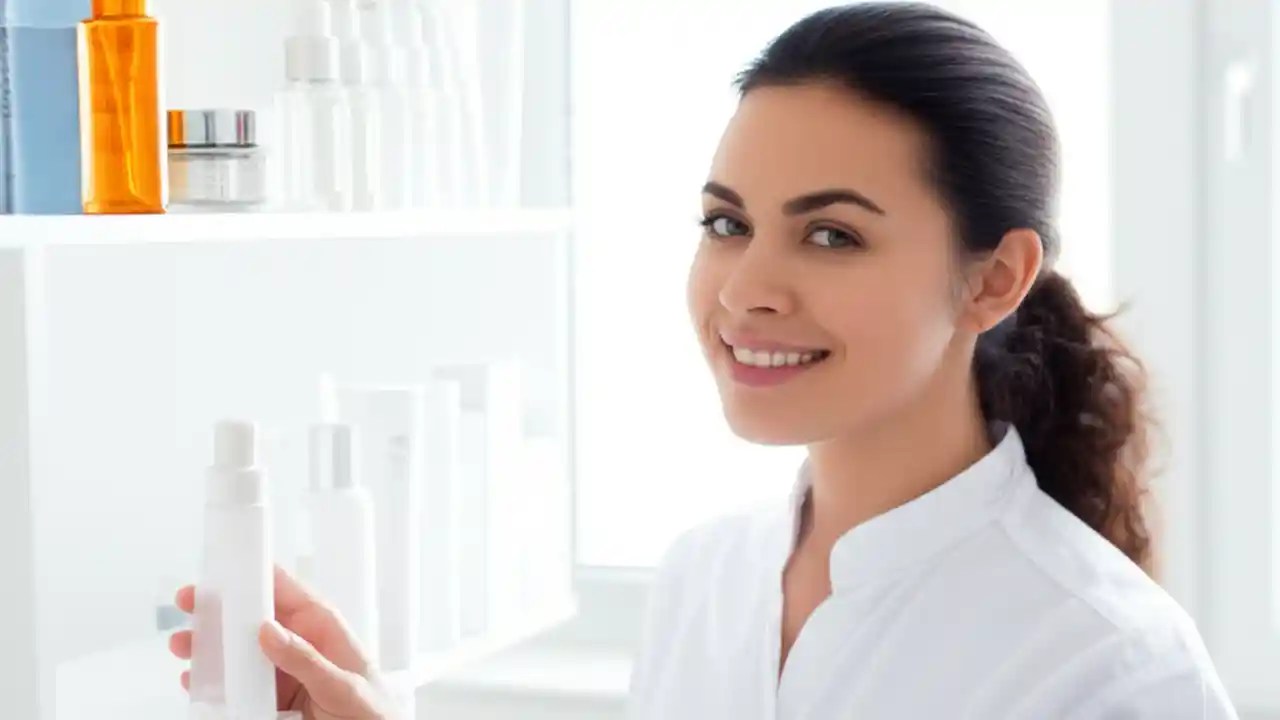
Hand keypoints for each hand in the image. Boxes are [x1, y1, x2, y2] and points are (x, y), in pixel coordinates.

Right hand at [169, 566, 399, 719]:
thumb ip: (307, 659)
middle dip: (220, 610)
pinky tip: (197, 681)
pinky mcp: (273, 695)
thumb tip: (267, 629)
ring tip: (183, 646)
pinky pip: (240, 683)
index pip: (286, 590)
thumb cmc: (373, 710)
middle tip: (188, 603)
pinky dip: (217, 681)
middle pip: (254, 617)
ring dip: (211, 646)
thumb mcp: (343, 685)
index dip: (254, 576)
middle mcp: (300, 642)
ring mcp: (284, 669)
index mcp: (323, 627)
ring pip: (241, 649)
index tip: (223, 571)